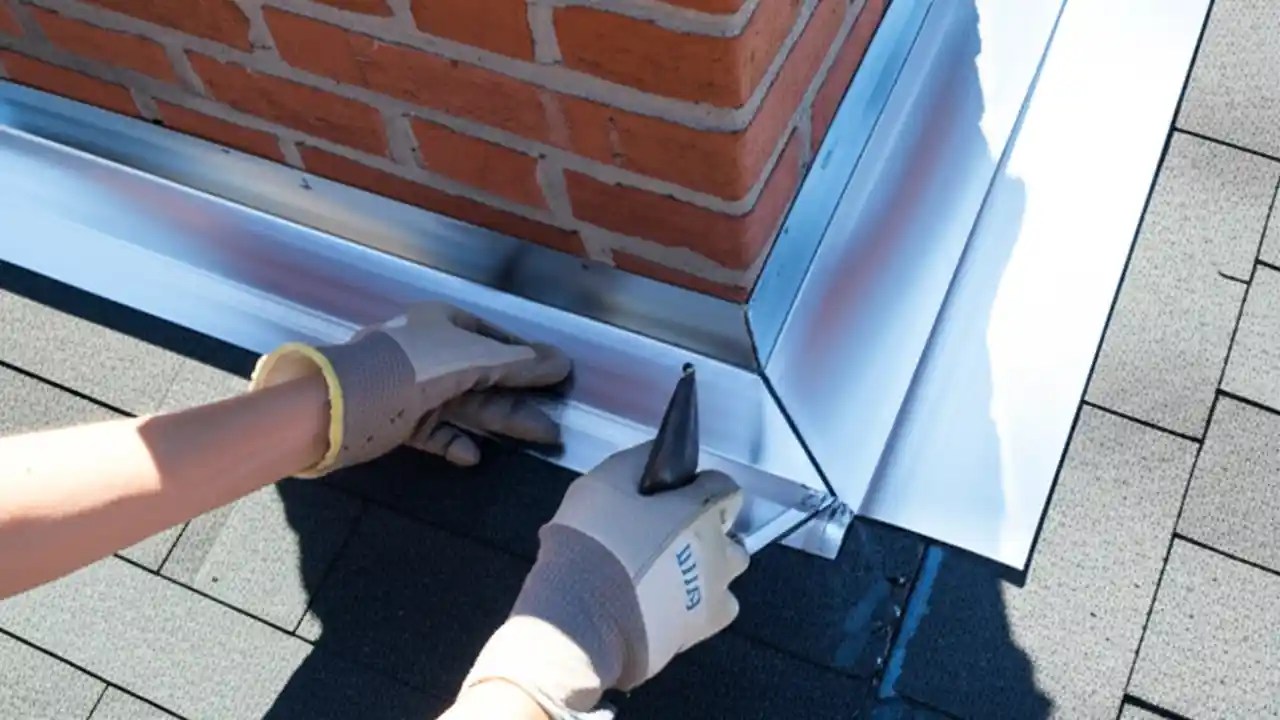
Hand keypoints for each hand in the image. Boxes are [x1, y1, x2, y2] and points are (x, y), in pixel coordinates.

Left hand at [249, 302, 570, 475]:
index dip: (526, 357)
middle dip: (521, 398)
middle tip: (556, 423)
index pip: (494, 338)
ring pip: (467, 405)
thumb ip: (517, 363)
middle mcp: (429, 352)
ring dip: (501, 421)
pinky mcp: (398, 420)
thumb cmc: (408, 369)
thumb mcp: (468, 359)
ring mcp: (412, 388)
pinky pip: (437, 431)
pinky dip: (456, 442)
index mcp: (442, 324)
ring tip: (541, 437)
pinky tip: (474, 456)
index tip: (557, 377)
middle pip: (485, 375)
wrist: (336, 405)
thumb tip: (563, 361)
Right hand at [461, 443, 748, 714]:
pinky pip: (707, 617)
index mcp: (704, 510)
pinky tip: (662, 607)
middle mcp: (721, 552)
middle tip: (667, 541)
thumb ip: (639, 463)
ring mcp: (714, 597)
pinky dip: (692, 610)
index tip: (672, 497)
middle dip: (708, 537)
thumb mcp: (606, 481)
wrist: (582, 612)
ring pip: (723, 582)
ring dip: (705, 576)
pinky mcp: (699, 632)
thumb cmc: (596, 538)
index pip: (725, 488)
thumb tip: (659, 456)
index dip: (698, 489)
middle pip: (731, 539)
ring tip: (667, 579)